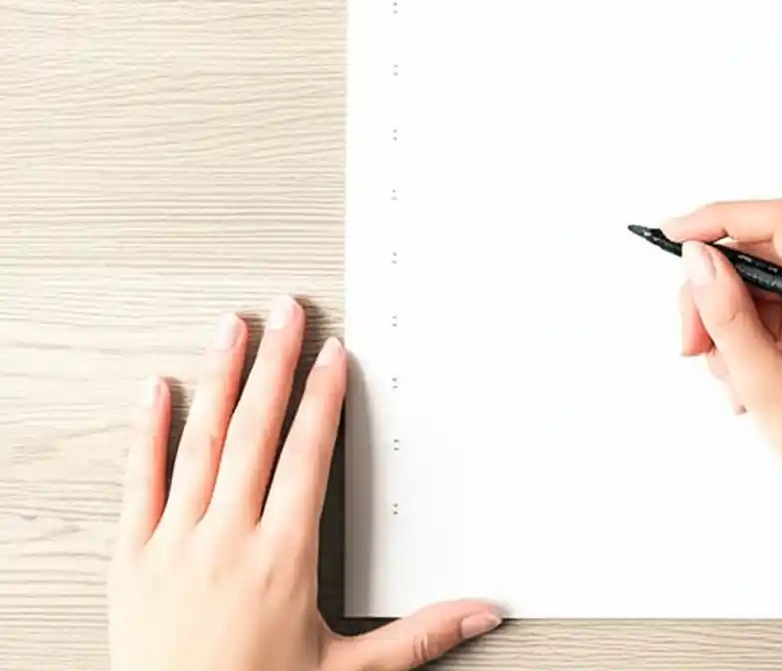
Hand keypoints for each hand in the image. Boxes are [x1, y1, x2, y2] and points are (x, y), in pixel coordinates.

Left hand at [109, 297, 501, 670]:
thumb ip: (419, 636)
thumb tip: (481, 614)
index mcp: (283, 558)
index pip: (307, 456)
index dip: (323, 400)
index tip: (332, 357)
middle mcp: (228, 539)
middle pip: (256, 430)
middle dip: (276, 363)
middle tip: (286, 313)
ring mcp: (175, 542)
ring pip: (201, 441)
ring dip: (219, 378)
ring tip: (231, 329)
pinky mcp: (133, 556)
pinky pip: (141, 479)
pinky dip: (148, 430)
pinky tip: (157, 389)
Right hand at [666, 200, 781, 500]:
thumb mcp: (769, 387)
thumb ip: (729, 317)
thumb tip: (699, 260)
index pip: (777, 222)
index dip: (718, 220)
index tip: (675, 237)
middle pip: (763, 255)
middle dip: (717, 296)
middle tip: (694, 343)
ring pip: (764, 284)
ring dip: (733, 327)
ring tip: (737, 381)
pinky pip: (780, 307)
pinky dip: (754, 337)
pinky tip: (753, 378)